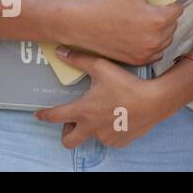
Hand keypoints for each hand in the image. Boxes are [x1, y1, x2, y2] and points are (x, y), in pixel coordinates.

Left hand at [35, 46, 176, 148]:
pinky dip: (108, 130)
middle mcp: (92, 128)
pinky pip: (108, 138)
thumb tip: (59, 51)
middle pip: (69, 140)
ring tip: (101, 112)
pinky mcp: (120, 142)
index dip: (44, 116)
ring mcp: (106, 137)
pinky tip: (116, 117)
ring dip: (91, 128)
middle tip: (71, 121)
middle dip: (65, 133)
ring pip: (91, 137)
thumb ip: (78, 59)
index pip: (55, 116)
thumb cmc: (126, 84)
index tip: (38, 115)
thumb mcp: (100, 67)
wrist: (154, 101)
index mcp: (83, 111)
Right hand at [65, 0, 183, 65]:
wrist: (81, 25)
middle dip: (162, 17)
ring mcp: (148, 52)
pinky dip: (149, 46)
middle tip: (143, 10)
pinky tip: (135, 36)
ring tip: (139, 23)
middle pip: (172, 25)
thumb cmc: (104, 4)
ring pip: (165, 40)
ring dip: (158, 32)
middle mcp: (157, 39)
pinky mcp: (139, 61)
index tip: (152, 2)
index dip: (166, 4)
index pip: (177, 9)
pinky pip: (154, 53)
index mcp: (159, 19)